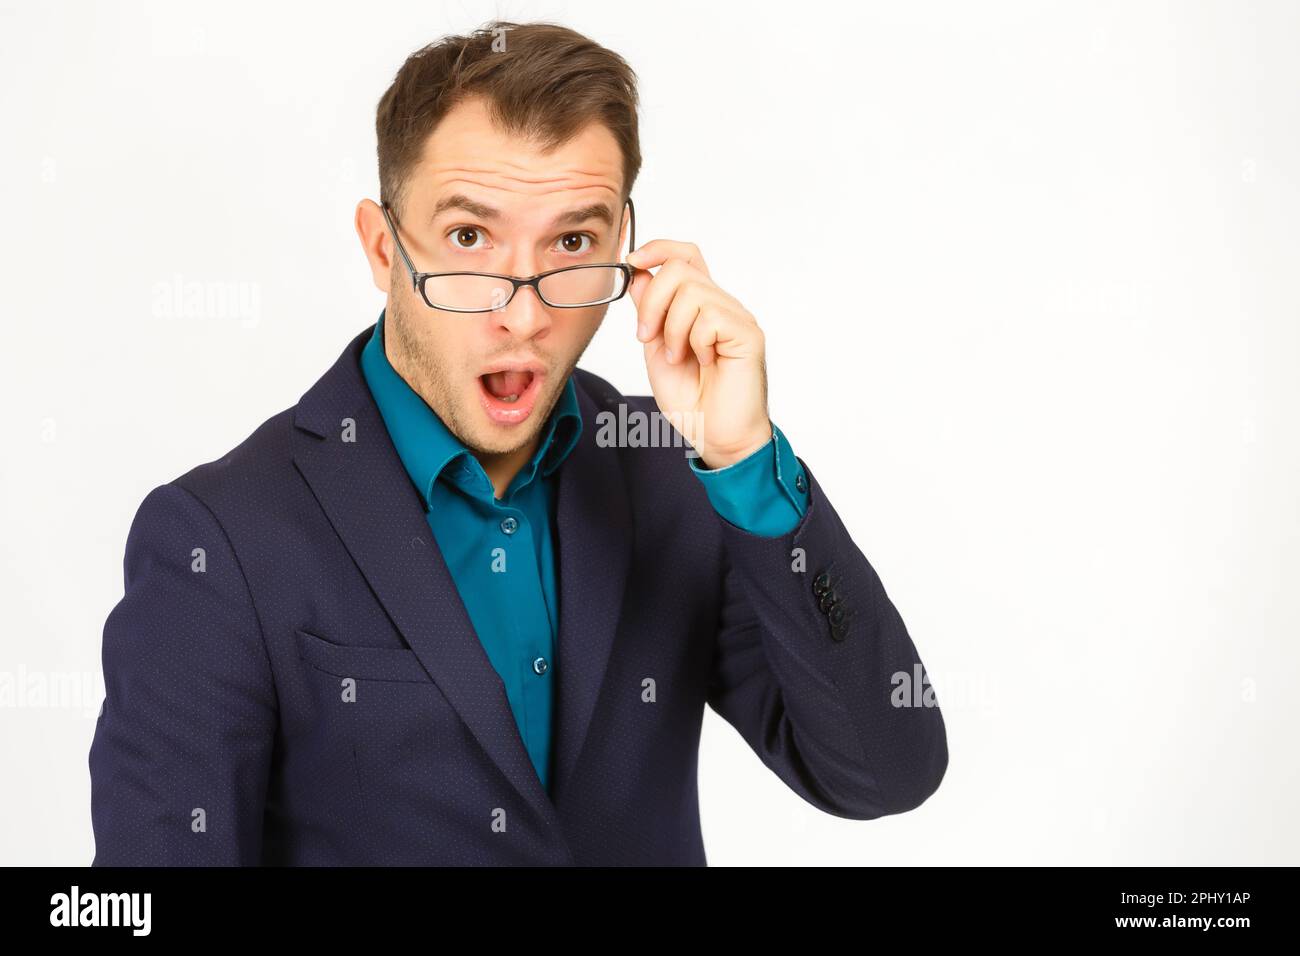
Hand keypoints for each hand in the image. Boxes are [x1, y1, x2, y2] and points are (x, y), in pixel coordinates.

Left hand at [625, 240, 771, 468]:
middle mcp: (721, 305)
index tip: (632, 262)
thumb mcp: (656, 350)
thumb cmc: (692, 402)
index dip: (658, 248)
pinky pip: (711, 315)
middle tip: (647, 337)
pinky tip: (704, 362)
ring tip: (678, 357)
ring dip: (672, 328)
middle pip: (680, 268)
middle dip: (651, 302)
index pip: (684, 256)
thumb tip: (639, 274)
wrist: (716, 438)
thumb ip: (649, 312)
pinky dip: (695, 341)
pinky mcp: (748, 334)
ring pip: (692, 291)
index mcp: (699, 307)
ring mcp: (736, 317)